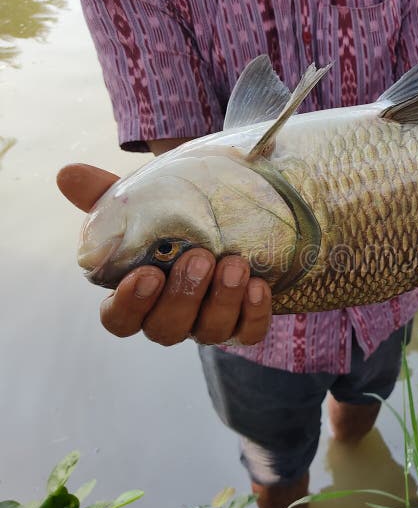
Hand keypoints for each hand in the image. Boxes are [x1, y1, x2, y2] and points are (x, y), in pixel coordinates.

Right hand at [56, 163, 271, 345]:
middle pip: (166, 329)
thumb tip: (69, 174)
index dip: (129, 305)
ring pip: (210, 332)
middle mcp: (172, 317)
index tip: (146, 275)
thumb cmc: (174, 221)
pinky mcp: (244, 323)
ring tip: (235, 263)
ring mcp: (208, 323)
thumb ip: (105, 195)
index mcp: (139, 296)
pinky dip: (254, 313)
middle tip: (200, 257)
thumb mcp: (142, 204)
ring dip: (222, 299)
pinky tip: (259, 285)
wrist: (228, 221)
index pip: (119, 320)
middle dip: (183, 296)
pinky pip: (249, 333)